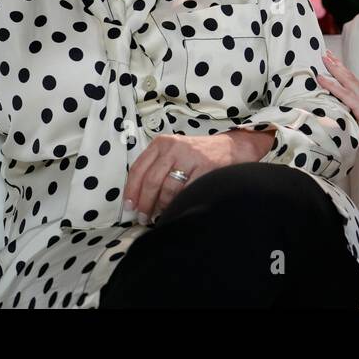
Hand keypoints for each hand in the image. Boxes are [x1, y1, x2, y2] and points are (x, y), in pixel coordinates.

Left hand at [123, 131, 242, 223]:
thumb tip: (136, 196)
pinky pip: (185, 191)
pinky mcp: (204, 167)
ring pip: (167, 188)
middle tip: (143, 216)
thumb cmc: (197, 154)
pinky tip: (176, 208)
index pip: (139, 168)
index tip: (129, 205)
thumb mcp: (173, 152)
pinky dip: (178, 203)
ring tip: (159, 214)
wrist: (229, 148)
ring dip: (161, 206)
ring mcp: (190, 157)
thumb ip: (155, 167)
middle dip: (145, 203)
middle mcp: (174, 147)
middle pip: (151, 180)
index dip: (131, 190)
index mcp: (162, 143)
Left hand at [317, 50, 358, 153]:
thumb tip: (357, 140)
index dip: (345, 80)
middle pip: (350, 79)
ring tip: (325, 57)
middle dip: (338, 67)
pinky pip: (344, 94)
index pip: (355, 90)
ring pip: (347, 81)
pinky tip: (322, 79)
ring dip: (334, 69)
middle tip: (327, 55)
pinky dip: (331, 85)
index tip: (337, 71)